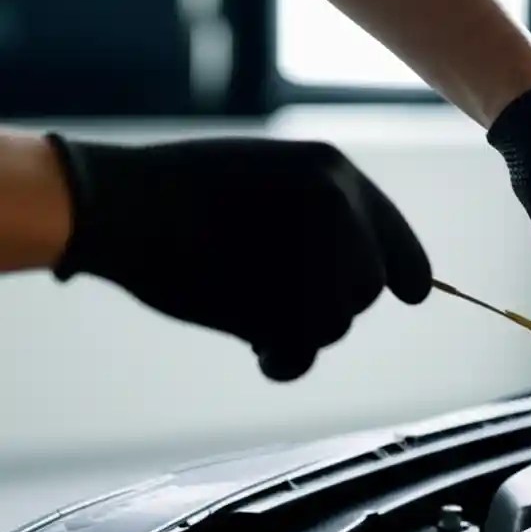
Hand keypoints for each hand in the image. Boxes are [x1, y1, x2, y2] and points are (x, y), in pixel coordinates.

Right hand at [47, 135, 431, 380]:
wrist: (118, 203)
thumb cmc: (180, 190)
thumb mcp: (270, 176)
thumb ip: (324, 216)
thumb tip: (383, 278)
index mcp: (335, 172)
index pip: (396, 240)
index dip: (405, 273)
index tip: (410, 293)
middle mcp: (338, 211)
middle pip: (364, 289)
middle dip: (328, 300)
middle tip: (272, 289)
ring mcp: (315, 258)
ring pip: (334, 323)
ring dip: (296, 327)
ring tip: (245, 301)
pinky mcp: (282, 307)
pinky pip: (301, 352)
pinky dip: (282, 359)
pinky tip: (255, 345)